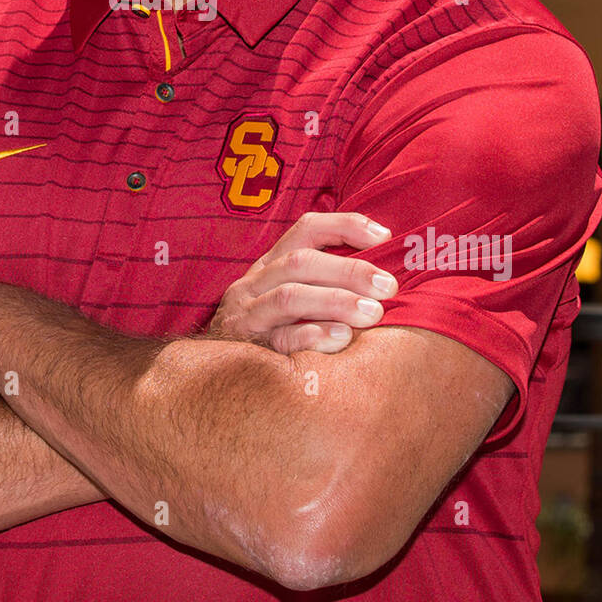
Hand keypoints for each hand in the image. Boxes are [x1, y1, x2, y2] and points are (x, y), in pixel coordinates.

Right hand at [206, 211, 395, 354]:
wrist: (213, 376)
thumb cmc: (269, 333)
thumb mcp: (290, 300)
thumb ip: (325, 284)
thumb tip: (385, 277)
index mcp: (271, 264)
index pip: (307, 229)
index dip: (346, 226)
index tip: (385, 236)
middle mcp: (256, 282)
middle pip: (301, 263)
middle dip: (350, 271)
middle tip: (389, 287)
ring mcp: (246, 314)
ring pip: (290, 297)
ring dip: (336, 301)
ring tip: (372, 314)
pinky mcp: (244, 348)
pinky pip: (278, 338)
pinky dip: (309, 336)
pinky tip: (339, 339)